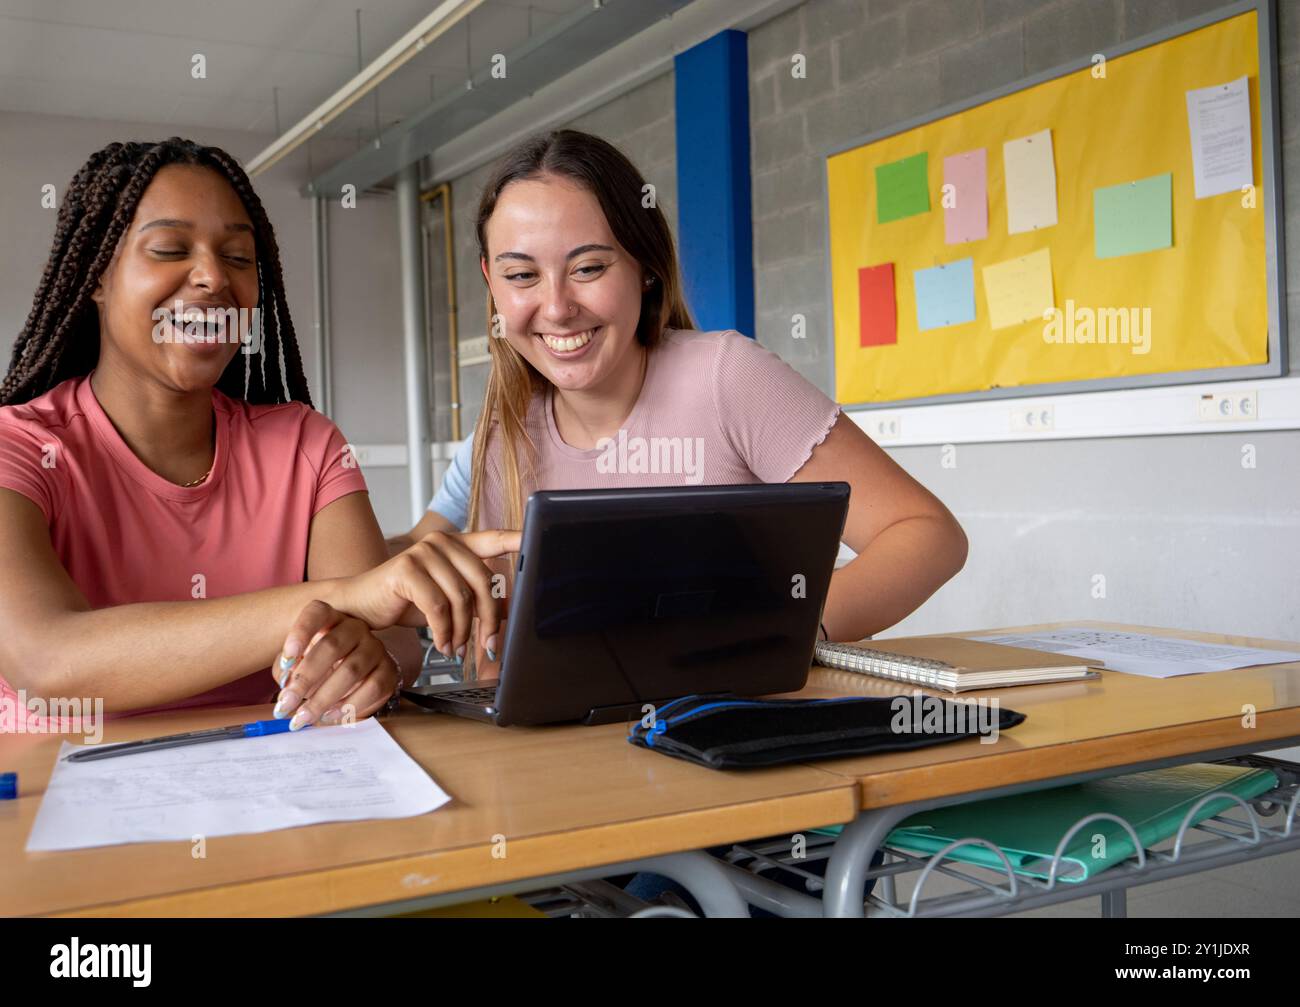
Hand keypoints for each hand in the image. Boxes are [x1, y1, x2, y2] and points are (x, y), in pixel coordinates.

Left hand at [273, 602, 399, 729]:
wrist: (352, 675)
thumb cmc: (319, 665)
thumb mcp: (298, 662)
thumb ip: (287, 670)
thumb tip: (287, 686)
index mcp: (330, 618)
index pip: (316, 613)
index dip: (300, 634)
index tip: (285, 661)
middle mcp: (355, 627)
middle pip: (331, 647)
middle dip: (306, 679)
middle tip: (286, 703)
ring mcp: (375, 647)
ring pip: (352, 670)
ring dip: (324, 698)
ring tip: (304, 717)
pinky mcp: (388, 670)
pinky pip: (372, 688)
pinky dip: (349, 705)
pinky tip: (329, 716)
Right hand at [330, 529, 519, 659]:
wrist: (361, 607)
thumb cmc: (405, 602)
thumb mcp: (447, 601)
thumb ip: (474, 600)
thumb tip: (508, 612)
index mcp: (455, 545)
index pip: (492, 538)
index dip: (516, 539)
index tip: (537, 539)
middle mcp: (441, 542)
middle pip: (482, 580)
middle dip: (488, 618)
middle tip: (488, 644)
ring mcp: (423, 552)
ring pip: (461, 597)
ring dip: (461, 631)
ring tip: (455, 647)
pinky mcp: (406, 568)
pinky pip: (438, 606)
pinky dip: (443, 632)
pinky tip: (441, 644)